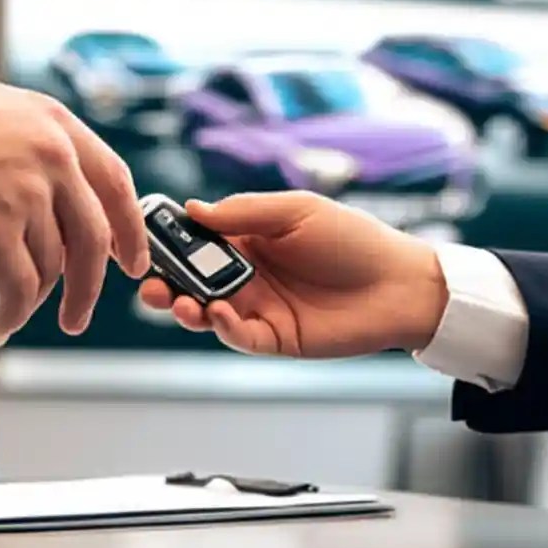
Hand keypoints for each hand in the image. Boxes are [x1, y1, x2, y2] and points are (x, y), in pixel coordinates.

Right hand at [0, 74, 149, 345]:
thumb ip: (27, 147)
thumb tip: (49, 197)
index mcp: (52, 124)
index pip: (114, 181)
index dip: (129, 227)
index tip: (131, 258)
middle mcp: (50, 157)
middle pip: (93, 237)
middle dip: (90, 285)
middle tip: (78, 313)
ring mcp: (26, 194)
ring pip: (52, 267)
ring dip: (35, 302)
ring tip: (12, 314)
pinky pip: (19, 289)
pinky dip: (11, 314)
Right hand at [138, 191, 447, 357]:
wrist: (400, 284)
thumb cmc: (354, 239)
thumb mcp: (297, 212)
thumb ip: (244, 212)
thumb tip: (193, 209)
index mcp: (249, 239)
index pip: (196, 240)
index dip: (170, 241)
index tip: (146, 240)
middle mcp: (248, 275)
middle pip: (192, 281)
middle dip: (165, 283)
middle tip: (149, 284)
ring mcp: (259, 308)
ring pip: (207, 312)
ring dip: (185, 308)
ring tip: (177, 302)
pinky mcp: (275, 338)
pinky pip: (238, 336)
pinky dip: (221, 327)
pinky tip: (218, 312)